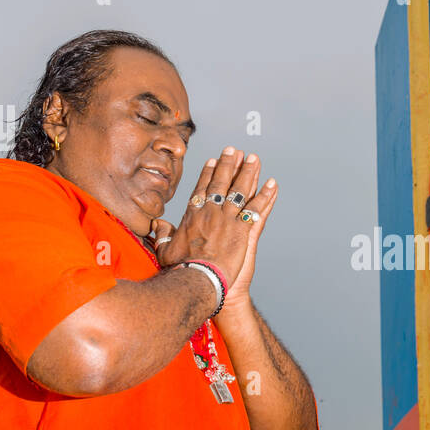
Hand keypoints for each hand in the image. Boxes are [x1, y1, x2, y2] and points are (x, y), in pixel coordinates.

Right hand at [149, 147, 276, 301]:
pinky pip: (256, 208)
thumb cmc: (180, 268)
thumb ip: (163, 233)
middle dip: (228, 164)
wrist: (197, 279)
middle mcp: (210, 212)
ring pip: (240, 190)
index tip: (214, 160)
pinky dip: (266, 196)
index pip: (202, 188)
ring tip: (254, 159)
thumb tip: (157, 223)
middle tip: (234, 150)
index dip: (209, 173)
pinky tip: (272, 184)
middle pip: (221, 183)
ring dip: (248, 172)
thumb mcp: (166, 249)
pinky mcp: (241, 229)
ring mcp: (227, 219)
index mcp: (193, 215)